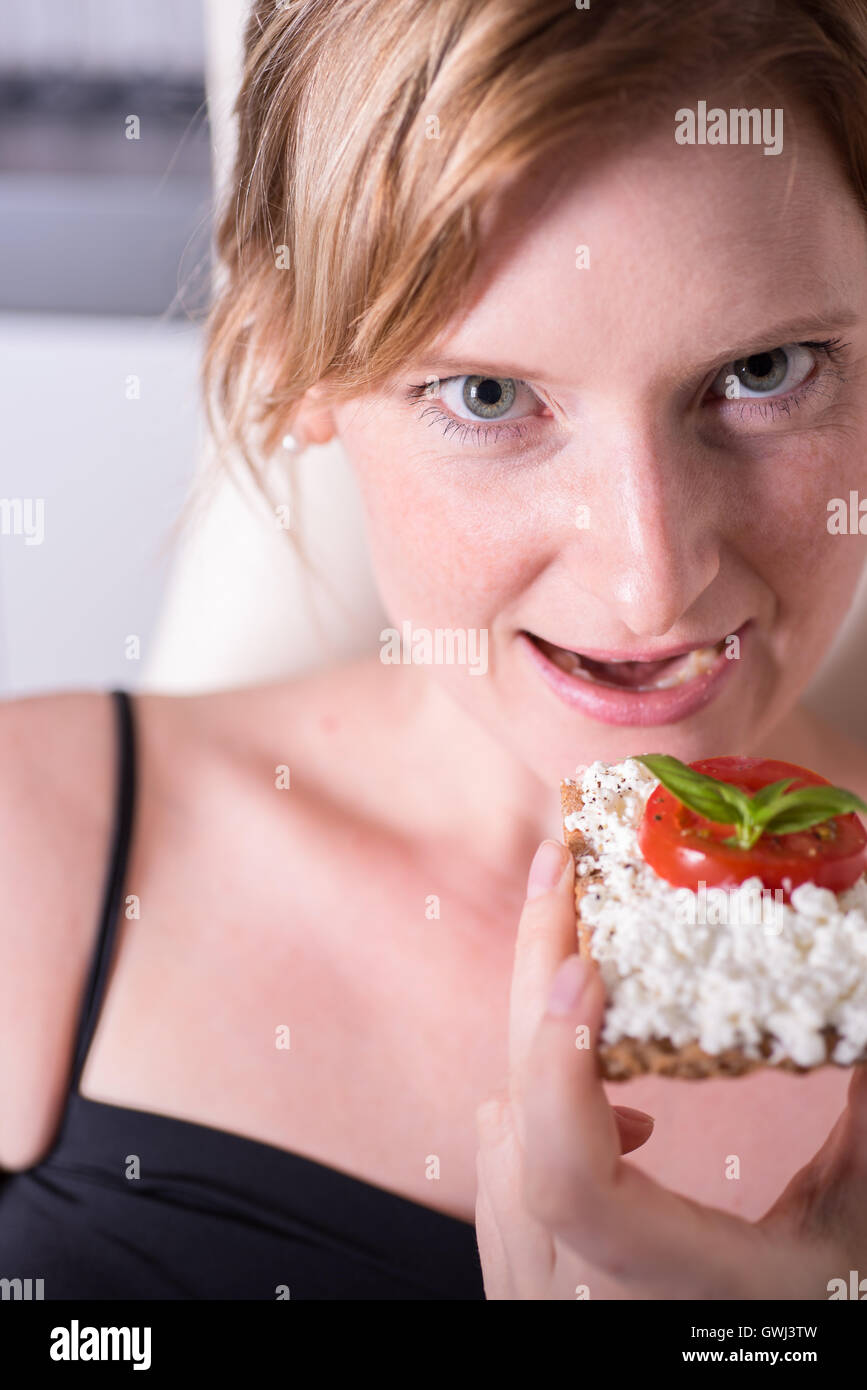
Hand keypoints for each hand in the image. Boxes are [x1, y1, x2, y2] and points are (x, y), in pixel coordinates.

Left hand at [475, 837, 866, 1299]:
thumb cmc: (827, 1312)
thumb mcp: (856, 1234)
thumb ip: (863, 1126)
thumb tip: (863, 997)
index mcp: (669, 1294)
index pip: (571, 1179)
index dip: (564, 1066)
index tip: (585, 966)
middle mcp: (578, 1302)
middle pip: (519, 1118)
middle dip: (537, 980)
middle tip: (558, 872)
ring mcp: (538, 1299)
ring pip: (498, 1139)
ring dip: (542, 1040)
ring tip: (594, 967)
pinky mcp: (528, 1289)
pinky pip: (500, 1175)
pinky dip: (538, 1108)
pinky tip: (613, 1106)